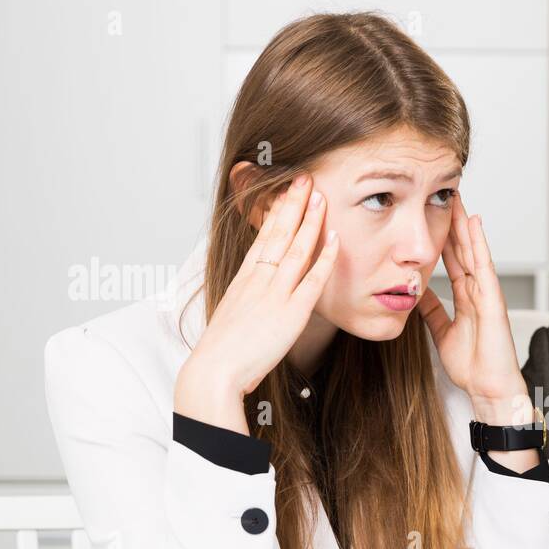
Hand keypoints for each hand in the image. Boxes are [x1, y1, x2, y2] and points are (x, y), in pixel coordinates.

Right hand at [174, 174, 337, 433]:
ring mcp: (274, 293)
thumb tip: (254, 304)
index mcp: (243, 280)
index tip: (285, 193)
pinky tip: (334, 238)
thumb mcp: (233, 318)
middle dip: (292, 203)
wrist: (214, 371)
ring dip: (309, 219)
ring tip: (320, 194)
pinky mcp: (290, 312)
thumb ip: (247, 304)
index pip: (263, 237)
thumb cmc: (222, 353)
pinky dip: (324, 257)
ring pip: (295, 248)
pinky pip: (312, 279)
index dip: (275, 213)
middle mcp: (258, 280)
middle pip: (277, 233)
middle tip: (304, 178)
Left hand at [418, 192, 528, 425]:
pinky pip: (484, 266)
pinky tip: (473, 224)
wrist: (488, 388)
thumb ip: (432, 311)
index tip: (431, 214)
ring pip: (473, 251)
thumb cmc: (473, 366)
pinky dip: (479, 244)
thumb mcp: (441, 332)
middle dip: (452, 222)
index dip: (441, 236)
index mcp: (466, 297)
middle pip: (462, 249)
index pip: (452, 259)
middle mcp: (477, 290)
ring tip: (456, 198)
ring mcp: (487, 293)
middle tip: (442, 194)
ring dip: (464, 224)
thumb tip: (416, 292)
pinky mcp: (493, 299)